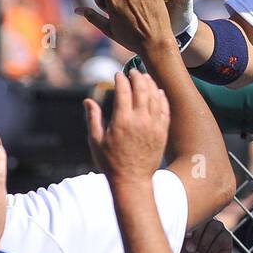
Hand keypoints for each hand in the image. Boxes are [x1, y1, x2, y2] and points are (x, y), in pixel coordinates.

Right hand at [83, 68, 169, 185]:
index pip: (123, 91)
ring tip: (145, 77)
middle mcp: (140, 120)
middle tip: (133, 71)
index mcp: (122, 121)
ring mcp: (154, 126)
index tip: (117, 74)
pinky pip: (165, 109)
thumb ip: (93, 118)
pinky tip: (158, 92)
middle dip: (137, 77)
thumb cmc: (111, 162)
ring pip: (155, 97)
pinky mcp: (162, 132)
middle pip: (141, 89)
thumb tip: (88, 100)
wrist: (133, 181)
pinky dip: (162, 98)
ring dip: (150, 84)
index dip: (120, 79)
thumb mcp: (96, 141)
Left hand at [179, 219, 232, 252]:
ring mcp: (219, 228)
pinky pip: (221, 239)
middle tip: (190, 250)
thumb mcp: (179, 243)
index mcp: (196, 219)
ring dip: (204, 244)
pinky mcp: (227, 238)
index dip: (192, 225)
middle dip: (197, 237)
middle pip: (205, 220)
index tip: (185, 236)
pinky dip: (211, 250)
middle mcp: (208, 221)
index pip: (196, 215)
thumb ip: (180, 232)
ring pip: (214, 228)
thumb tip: (180, 225)